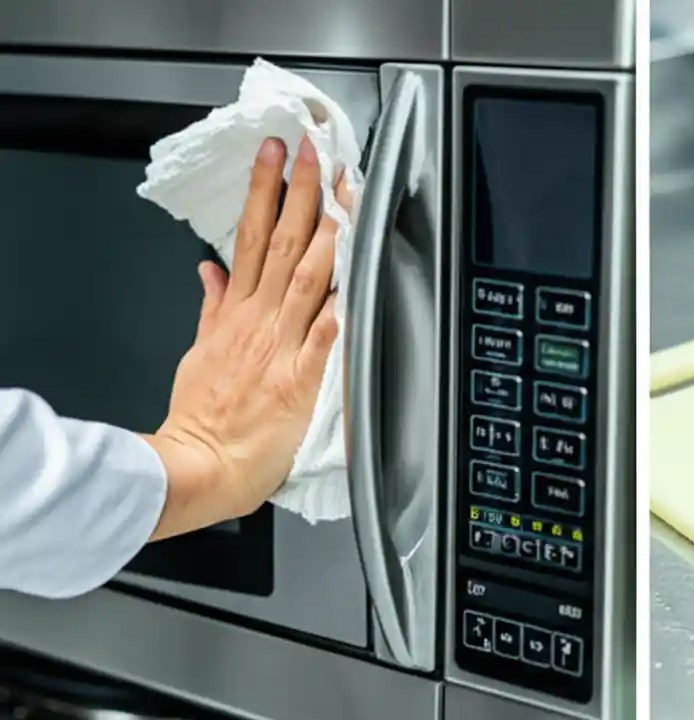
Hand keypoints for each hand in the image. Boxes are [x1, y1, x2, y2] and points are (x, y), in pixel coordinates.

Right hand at [142, 137, 349, 539]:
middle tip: (314, 152)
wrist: (196, 468)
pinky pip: (324, 340)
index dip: (266, 191)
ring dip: (326, 234)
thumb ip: (211, 308)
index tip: (277, 155)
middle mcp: (260, 322)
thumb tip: (210, 270)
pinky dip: (336, 311)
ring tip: (341, 196)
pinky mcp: (299, 381)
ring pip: (307, 279)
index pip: (253, 237)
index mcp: (236, 314)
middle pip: (284, 244)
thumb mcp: (198, 353)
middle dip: (300, 194)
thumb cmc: (201, 419)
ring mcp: (280, 348)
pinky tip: (354, 283)